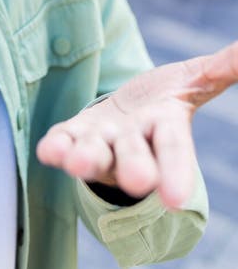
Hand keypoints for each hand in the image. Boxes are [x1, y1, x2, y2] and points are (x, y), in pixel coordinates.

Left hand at [36, 40, 237, 208]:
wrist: (126, 113)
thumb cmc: (163, 101)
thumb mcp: (192, 81)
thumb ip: (221, 69)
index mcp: (165, 129)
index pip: (173, 151)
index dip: (176, 173)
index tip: (176, 199)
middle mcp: (133, 143)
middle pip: (134, 158)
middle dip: (135, 168)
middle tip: (138, 182)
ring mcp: (101, 143)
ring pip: (94, 156)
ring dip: (85, 160)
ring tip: (76, 164)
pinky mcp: (73, 136)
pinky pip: (62, 144)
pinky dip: (55, 148)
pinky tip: (47, 151)